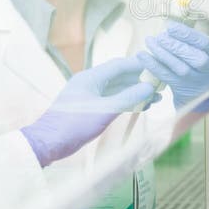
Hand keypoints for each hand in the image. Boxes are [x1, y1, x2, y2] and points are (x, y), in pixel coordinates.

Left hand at [21, 56, 154, 167]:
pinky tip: (141, 106)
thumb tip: (149, 87)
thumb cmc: (73, 125)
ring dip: (136, 92)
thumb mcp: (105, 111)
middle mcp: (90, 82)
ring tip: (156, 98)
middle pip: (120, 76)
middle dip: (140, 80)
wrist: (47, 144)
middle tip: (161, 83)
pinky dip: (127, 102)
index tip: (156, 65)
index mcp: (91, 78)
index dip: (139, 65)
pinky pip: (112, 100)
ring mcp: (89, 95)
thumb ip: (128, 98)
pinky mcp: (90, 108)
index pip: (119, 65)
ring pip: (118, 89)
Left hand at [138, 21, 208, 108]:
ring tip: (150, 42)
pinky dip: (153, 65)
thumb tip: (169, 28)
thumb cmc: (204, 67)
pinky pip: (167, 76)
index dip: (186, 34)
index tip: (170, 26)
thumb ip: (195, 42)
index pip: (204, 43)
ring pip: (180, 67)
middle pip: (196, 58)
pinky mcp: (183, 90)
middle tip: (160, 36)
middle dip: (176, 45)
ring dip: (163, 53)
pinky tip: (143, 56)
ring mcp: (199, 82)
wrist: (203, 96)